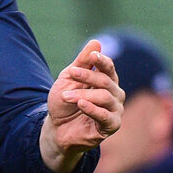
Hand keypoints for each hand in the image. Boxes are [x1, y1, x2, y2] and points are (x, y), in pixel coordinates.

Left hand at [41, 39, 124, 172]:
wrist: (56, 129)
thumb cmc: (64, 104)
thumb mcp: (69, 80)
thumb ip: (82, 63)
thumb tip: (96, 42)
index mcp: (106, 81)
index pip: (108, 67)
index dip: (101, 61)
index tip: (92, 56)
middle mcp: (115, 94)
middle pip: (106, 81)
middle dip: (87, 76)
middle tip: (71, 74)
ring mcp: (115, 110)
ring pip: (104, 97)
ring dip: (83, 95)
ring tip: (66, 96)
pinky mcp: (111, 126)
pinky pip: (106, 116)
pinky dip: (93, 109)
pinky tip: (82, 104)